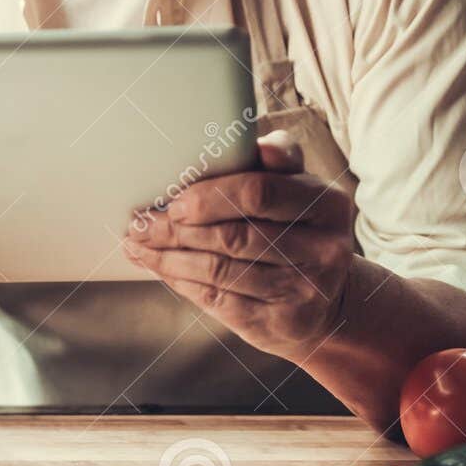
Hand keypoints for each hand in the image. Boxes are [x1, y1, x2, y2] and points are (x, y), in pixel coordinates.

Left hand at [122, 130, 355, 363]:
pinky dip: (180, 282)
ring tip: (137, 243)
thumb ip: (277, 160)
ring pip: (220, 271)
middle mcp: (323, 250)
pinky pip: (218, 301)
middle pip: (234, 236)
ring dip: (168, 257)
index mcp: (327, 204)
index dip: (210, 197)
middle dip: (177, 229)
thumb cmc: (298, 229)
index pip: (260, 193)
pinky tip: (158, 267)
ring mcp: (303, 291)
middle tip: (140, 222)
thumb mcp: (299, 189)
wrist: (328, 301)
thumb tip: (251, 142)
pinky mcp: (279, 323)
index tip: (173, 199)